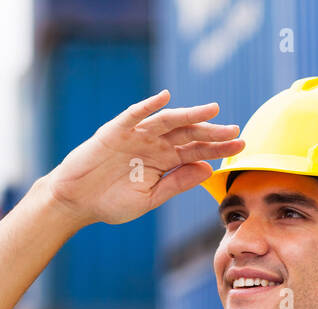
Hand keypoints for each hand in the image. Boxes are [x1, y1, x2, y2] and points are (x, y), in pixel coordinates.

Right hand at [43, 89, 243, 227]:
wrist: (76, 201)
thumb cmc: (110, 202)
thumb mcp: (149, 198)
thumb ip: (177, 183)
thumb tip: (207, 168)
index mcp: (163, 161)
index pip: (196, 151)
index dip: (219, 148)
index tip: (242, 147)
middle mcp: (154, 144)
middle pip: (188, 133)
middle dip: (212, 131)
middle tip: (235, 131)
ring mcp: (136, 135)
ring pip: (168, 121)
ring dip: (189, 114)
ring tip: (212, 110)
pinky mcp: (116, 131)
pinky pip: (135, 115)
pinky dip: (149, 106)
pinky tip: (166, 98)